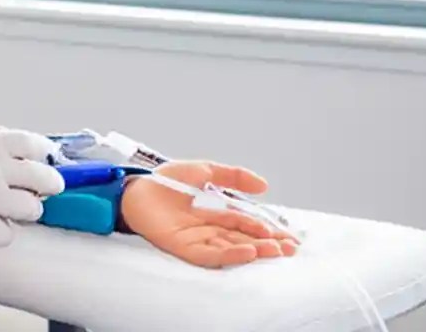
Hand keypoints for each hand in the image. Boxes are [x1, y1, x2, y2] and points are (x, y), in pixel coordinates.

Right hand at [0, 130, 64, 254]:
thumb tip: (21, 164)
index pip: (39, 147)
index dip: (42, 157)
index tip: (41, 163)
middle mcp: (1, 170)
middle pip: (48, 181)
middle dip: (46, 187)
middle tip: (36, 192)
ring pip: (34, 210)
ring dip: (23, 212)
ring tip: (3, 210)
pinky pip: (9, 234)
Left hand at [121, 161, 298, 268]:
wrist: (136, 188)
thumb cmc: (165, 181)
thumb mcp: (205, 170)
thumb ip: (233, 175)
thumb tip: (264, 185)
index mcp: (216, 212)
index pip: (247, 224)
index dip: (268, 229)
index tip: (289, 235)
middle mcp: (210, 229)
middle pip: (244, 239)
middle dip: (268, 243)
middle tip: (290, 248)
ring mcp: (198, 239)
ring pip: (232, 247)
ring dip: (255, 250)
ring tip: (276, 250)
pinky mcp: (185, 247)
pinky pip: (211, 254)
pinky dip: (230, 254)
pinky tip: (248, 252)